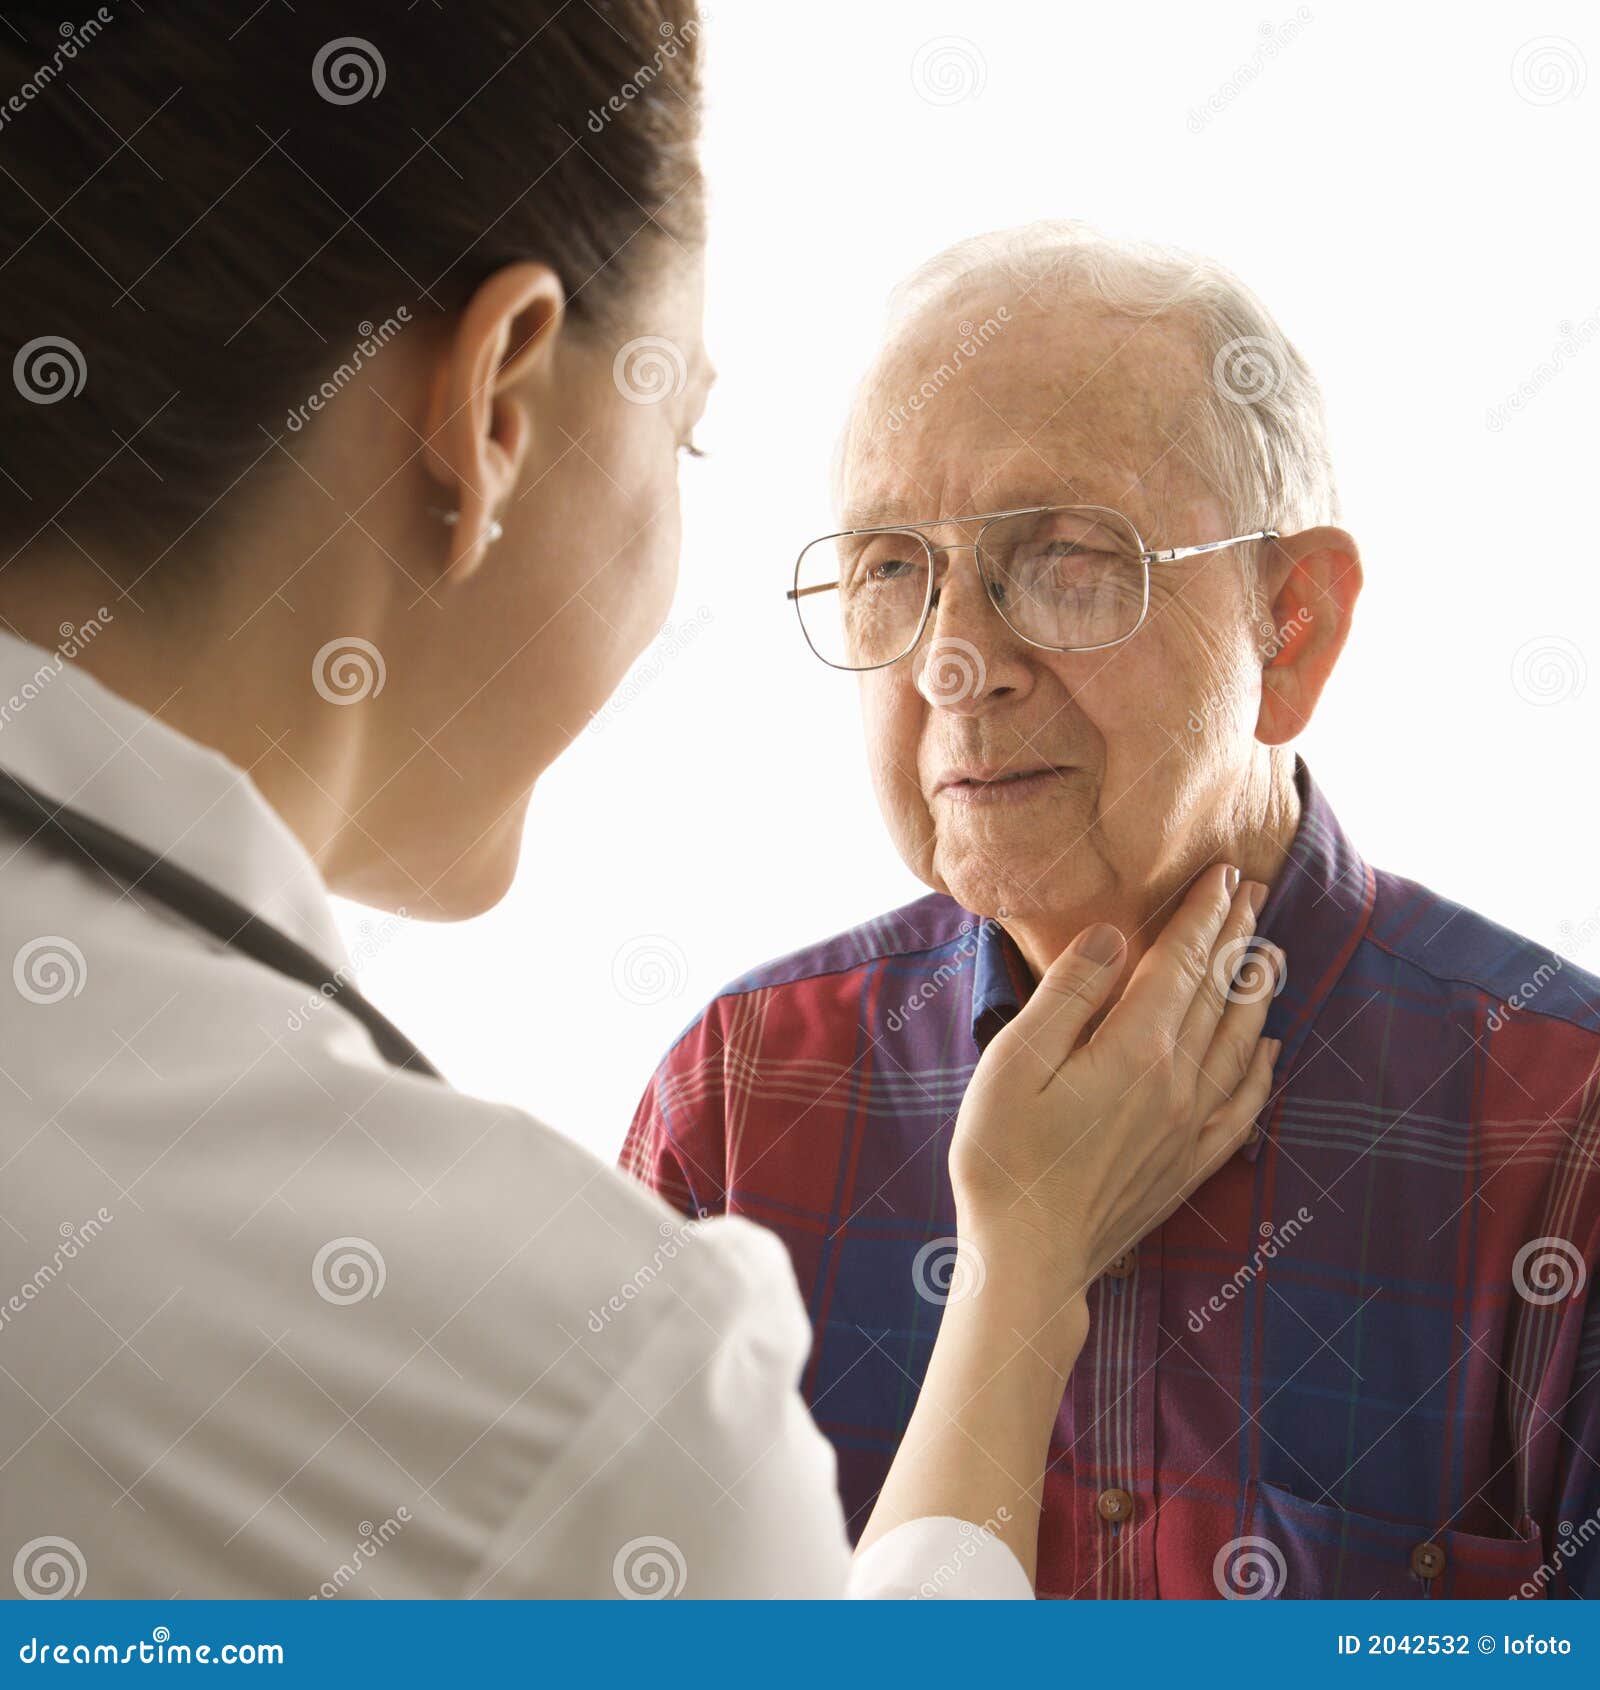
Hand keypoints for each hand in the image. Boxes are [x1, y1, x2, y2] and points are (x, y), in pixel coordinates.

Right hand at [950, 864, 1282, 1301]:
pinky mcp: (1187, 1164)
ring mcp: (1189, 1126)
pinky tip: (1270, 1050)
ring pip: (1240, 1041)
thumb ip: (1069, 992)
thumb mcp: (1015, 1060)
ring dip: (1256, 990)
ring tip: (1269, 951)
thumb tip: (1115, 935)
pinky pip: (1244, 1104)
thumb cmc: (1005, 1156)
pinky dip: (1262, 1069)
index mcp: (1136, 1048)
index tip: (1223, 872)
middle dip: (1235, 935)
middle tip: (1254, 890)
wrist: (1029, 1258)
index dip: (1204, 913)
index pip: (1182, 961)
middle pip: (1217, 992)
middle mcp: (1178, 1081)